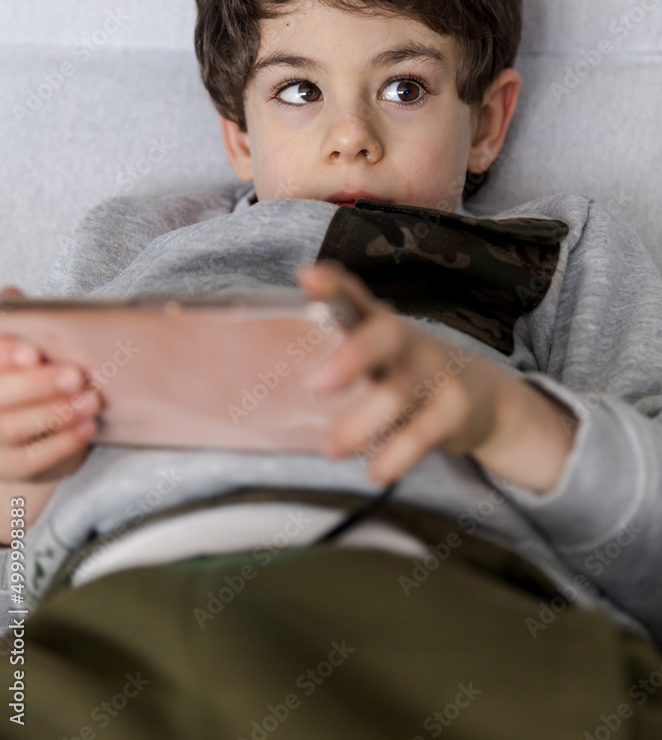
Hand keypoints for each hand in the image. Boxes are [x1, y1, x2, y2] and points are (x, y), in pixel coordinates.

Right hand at [0, 285, 102, 483]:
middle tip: (76, 375)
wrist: (32, 431)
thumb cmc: (29, 379)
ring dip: (55, 413)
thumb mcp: (24, 346)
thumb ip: (16, 323)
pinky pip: (30, 459)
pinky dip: (61, 443)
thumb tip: (12, 294)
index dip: (2, 354)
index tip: (34, 352)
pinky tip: (87, 427)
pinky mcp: (5, 466)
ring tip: (92, 400)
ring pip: (11, 429)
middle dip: (35, 384)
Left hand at [295, 260, 576, 490]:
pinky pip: (421, 434)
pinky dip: (396, 455)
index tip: (308, 276)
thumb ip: (337, 352)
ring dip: (362, 423)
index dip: (333, 285)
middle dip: (353, 356)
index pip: (355, 296)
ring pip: (397, 394)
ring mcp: (435, 374)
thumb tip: (266, 373)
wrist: (482, 396)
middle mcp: (408, 342)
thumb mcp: (378, 353)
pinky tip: (375, 472)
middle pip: (385, 337)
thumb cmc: (408, 371)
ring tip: (332, 449)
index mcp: (380, 323)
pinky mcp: (452, 411)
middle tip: (318, 384)